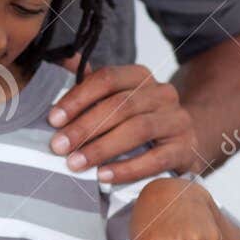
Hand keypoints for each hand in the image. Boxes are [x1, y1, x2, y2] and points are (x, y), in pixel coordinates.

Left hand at [48, 57, 199, 183]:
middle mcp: (161, 93)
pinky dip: (128, 168)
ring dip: (102, 147)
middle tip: (59, 146)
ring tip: (76, 163)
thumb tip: (62, 63)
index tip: (54, 119)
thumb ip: (90, 87)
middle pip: (120, 105)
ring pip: (138, 129)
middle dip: (85, 126)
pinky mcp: (186, 148)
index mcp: (140, 77)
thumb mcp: (115, 101)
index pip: (107, 78)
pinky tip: (104, 175)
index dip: (78, 98)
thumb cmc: (138, 122)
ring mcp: (177, 120)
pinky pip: (156, 158)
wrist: (182, 143)